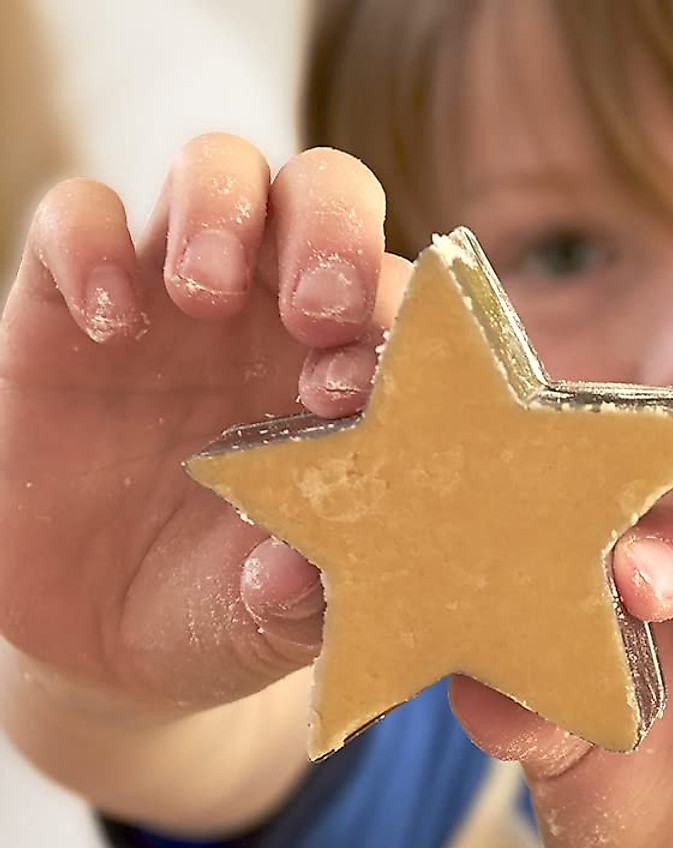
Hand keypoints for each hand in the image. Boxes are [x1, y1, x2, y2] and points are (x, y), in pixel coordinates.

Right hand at [0, 134, 407, 711]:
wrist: (115, 645)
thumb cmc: (228, 612)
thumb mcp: (276, 622)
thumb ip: (305, 596)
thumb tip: (301, 568)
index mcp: (349, 381)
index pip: (394, 302)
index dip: (391, 325)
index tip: (356, 392)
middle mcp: (275, 322)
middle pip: (323, 194)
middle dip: (330, 229)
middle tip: (312, 311)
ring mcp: (174, 302)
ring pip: (217, 169)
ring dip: (222, 207)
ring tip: (204, 294)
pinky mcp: (69, 307)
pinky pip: (76, 216)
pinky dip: (88, 242)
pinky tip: (107, 322)